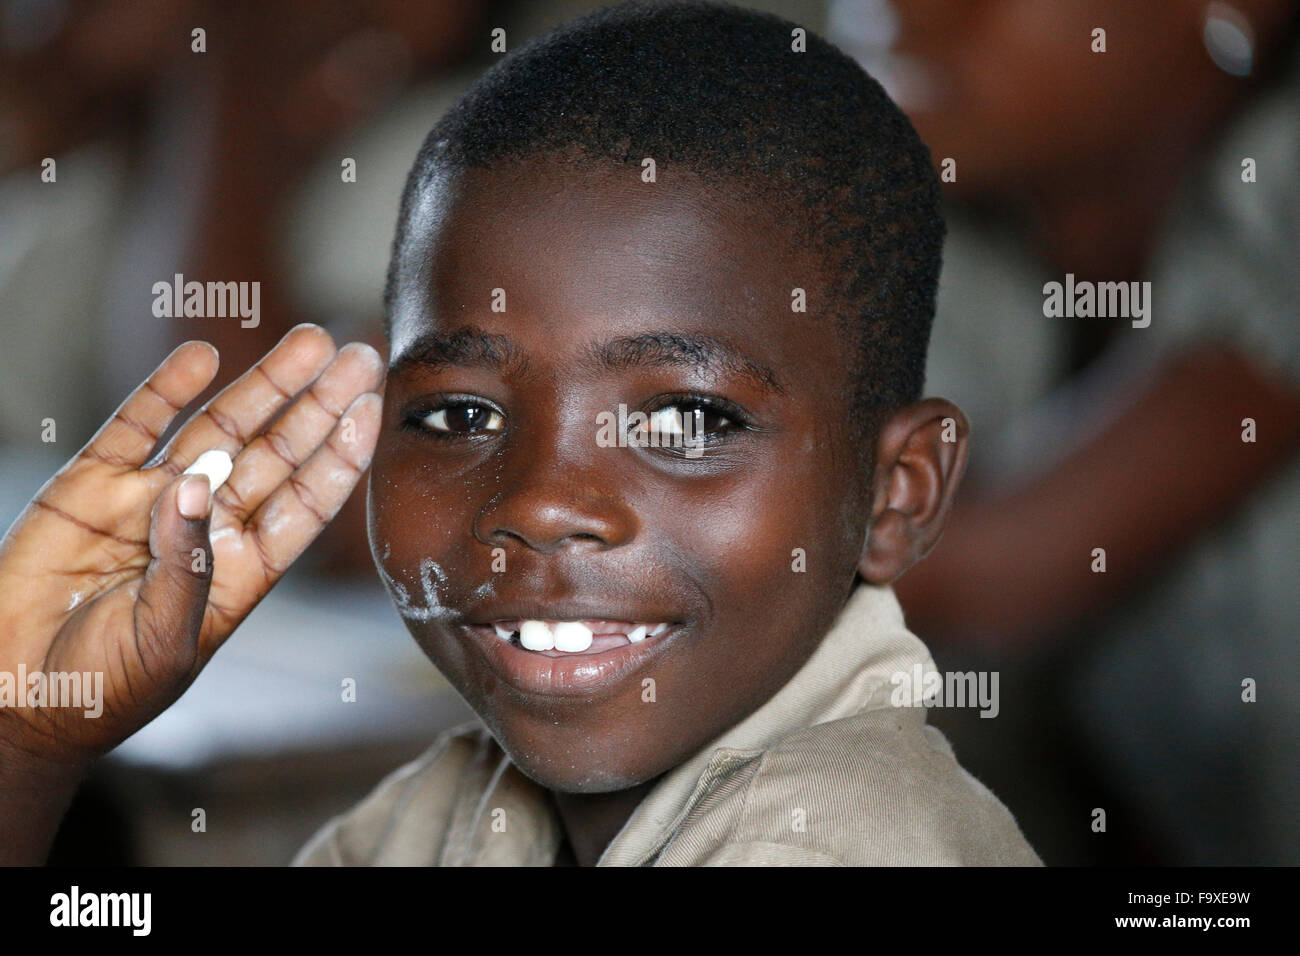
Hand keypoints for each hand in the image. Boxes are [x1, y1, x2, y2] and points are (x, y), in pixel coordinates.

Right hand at [0, 324, 381, 772]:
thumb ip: (183, 565)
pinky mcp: (91, 484)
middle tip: (360, 355)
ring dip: (265, 384)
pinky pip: (136, 425)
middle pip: (276, 452)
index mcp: (241, 569)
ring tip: (311, 341)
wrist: (13, 695)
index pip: (305, 502)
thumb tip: (192, 485)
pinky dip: (167, 388)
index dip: (340, 455)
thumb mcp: (162, 641)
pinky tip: (203, 355)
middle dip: (318, 403)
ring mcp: (151, 498)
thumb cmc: (103, 687)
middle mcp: (206, 525)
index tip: (372, 408)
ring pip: (219, 428)